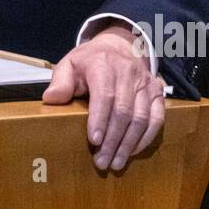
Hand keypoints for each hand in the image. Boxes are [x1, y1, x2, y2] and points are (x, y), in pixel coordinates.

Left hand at [42, 23, 165, 171]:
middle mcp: (128, 72)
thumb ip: (60, 82)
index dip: (100, 120)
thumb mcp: (70, 64)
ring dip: (129, 144)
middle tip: (102, 162)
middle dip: (113, 140)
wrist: (119, 46)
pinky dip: (146, 137)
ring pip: (141, 118)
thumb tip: (50, 99)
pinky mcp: (157, 91)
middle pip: (123, 111)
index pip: (104, 95)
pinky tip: (133, 151)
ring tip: (116, 162)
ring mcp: (145, 82)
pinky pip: (157, 118)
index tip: (94, 141)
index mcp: (103, 64)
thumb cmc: (90, 60)